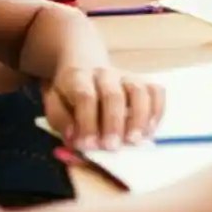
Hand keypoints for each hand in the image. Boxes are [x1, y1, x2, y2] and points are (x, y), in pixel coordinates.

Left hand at [43, 65, 164, 150]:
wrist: (85, 64)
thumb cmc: (70, 94)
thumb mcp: (54, 103)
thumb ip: (61, 121)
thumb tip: (75, 137)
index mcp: (78, 78)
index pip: (85, 96)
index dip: (87, 122)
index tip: (88, 146)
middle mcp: (104, 74)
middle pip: (113, 95)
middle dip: (113, 123)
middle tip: (112, 147)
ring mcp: (126, 76)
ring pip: (139, 90)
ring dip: (139, 118)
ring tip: (135, 141)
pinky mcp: (143, 81)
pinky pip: (156, 91)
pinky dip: (157, 111)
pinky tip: (150, 130)